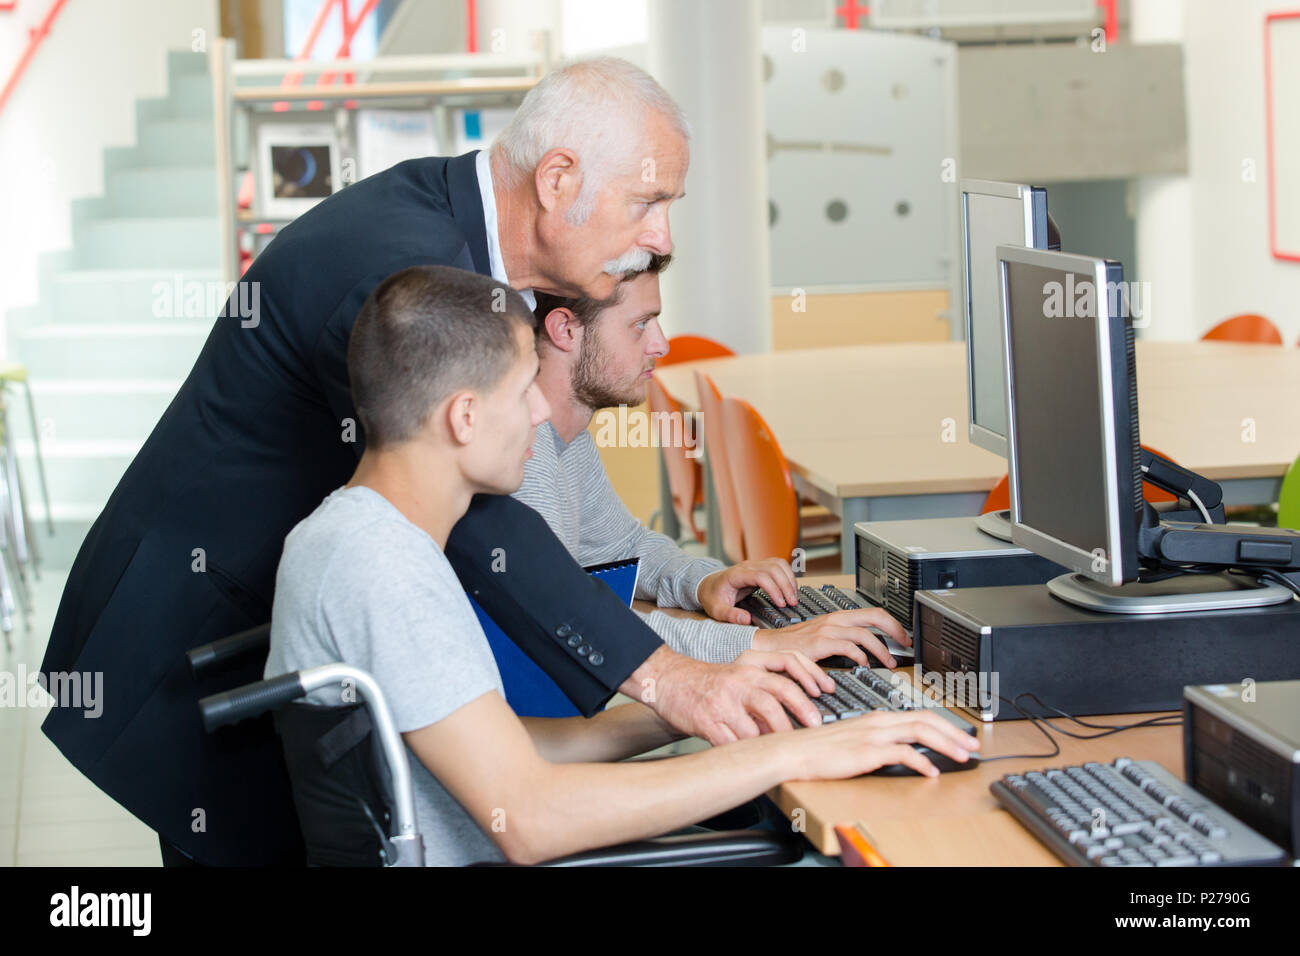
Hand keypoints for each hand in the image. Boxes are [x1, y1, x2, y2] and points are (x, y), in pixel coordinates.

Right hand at [623, 646, 828, 745]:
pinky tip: (752, 757)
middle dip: (801, 714)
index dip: (811, 678)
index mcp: (749, 666)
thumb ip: (765, 685)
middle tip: (812, 731)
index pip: (788, 664)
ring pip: (758, 726)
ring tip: (780, 751)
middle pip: (778, 696)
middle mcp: (739, 681)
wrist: (667, 679)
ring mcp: (723, 703)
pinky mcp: (708, 723)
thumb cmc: (707, 680)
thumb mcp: (739, 672)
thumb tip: (797, 711)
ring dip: (772, 742)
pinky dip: (746, 754)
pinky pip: (734, 744)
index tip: (823, 693)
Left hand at [697, 558, 797, 623]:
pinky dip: (787, 575)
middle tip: (792, 603)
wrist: (709, 585)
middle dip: (786, 585)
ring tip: (794, 597)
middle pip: (773, 568)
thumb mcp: (716, 610)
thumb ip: (729, 615)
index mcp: (737, 575)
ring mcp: (755, 565)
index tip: (781, 604)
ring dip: (789, 579)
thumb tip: (746, 620)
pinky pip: (778, 565)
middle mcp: (747, 566)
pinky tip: (790, 589)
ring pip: (778, 564)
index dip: (774, 589)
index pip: (761, 576)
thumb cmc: (712, 597)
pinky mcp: (760, 567)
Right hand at [752, 607, 910, 667]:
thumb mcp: (824, 638)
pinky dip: (861, 656)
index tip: (903, 636)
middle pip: (875, 616)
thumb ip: (844, 640)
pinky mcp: (820, 642)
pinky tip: (864, 665)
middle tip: (906, 644)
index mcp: (838, 617)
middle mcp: (835, 619)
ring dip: (882, 650)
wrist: (771, 647)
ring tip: (889, 663)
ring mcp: (828, 629)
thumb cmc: (796, 645)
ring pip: (865, 634)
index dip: (893, 623)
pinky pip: (848, 647)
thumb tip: (866, 651)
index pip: (873, 613)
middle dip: (895, 630)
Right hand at [784, 710, 980, 779]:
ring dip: (947, 743)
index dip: (945, 725)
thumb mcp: (854, 740)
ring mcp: (873, 735)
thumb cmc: (818, 749)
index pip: (919, 715)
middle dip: (955, 732)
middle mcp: (878, 722)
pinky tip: (931, 772)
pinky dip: (921, 761)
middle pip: (926, 720)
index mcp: (877, 718)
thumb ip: (877, 741)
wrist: (793, 751)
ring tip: (963, 755)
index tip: (961, 737)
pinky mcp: (866, 751)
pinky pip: (902, 753)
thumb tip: (900, 751)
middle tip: (974, 745)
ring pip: (920, 732)